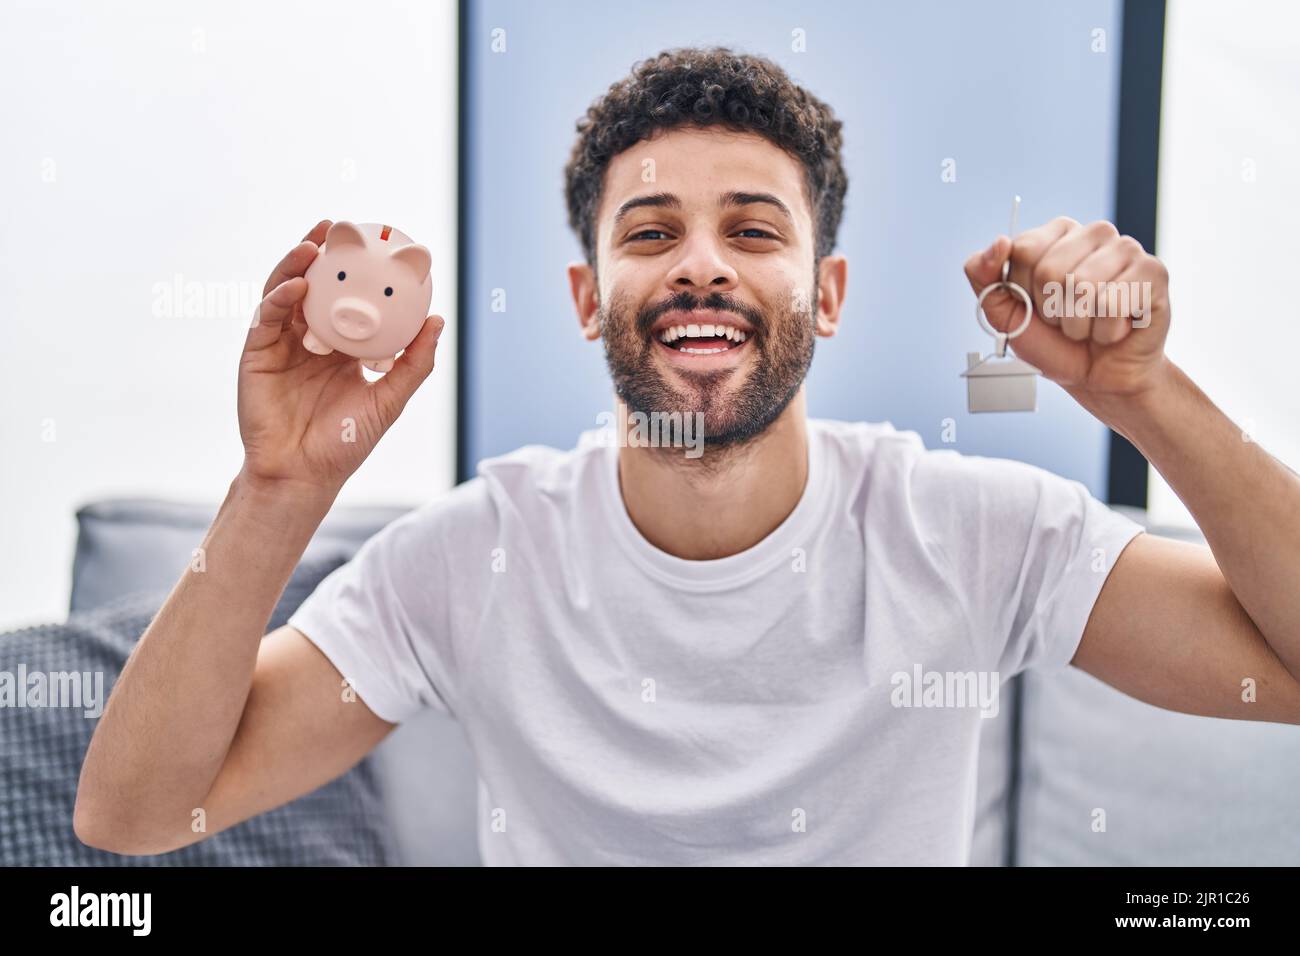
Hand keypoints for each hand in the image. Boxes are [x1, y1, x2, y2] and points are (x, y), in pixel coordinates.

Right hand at [237, 219, 444, 496]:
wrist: (302, 474)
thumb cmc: (346, 442)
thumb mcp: (390, 399)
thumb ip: (414, 363)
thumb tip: (437, 320)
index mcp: (341, 346)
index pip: (347, 297)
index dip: (355, 268)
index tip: (373, 240)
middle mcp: (309, 339)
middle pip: (313, 284)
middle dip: (319, 251)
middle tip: (333, 224)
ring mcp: (281, 343)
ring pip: (286, 292)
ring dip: (295, 263)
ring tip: (312, 242)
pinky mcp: (257, 353)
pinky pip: (267, 317)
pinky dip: (280, 296)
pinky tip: (297, 285)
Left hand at [963, 217, 1171, 404]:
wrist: (1098, 378)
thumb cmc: (1054, 342)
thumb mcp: (1004, 313)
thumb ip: (984, 275)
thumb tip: (999, 242)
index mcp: (1057, 233)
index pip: (1022, 250)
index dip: (1023, 290)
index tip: (1037, 305)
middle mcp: (1094, 232)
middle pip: (1051, 269)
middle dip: (1052, 310)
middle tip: (1067, 319)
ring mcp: (1127, 249)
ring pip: (1083, 287)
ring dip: (1079, 324)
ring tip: (1090, 325)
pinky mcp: (1154, 272)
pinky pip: (1113, 303)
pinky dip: (1106, 330)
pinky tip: (1115, 328)